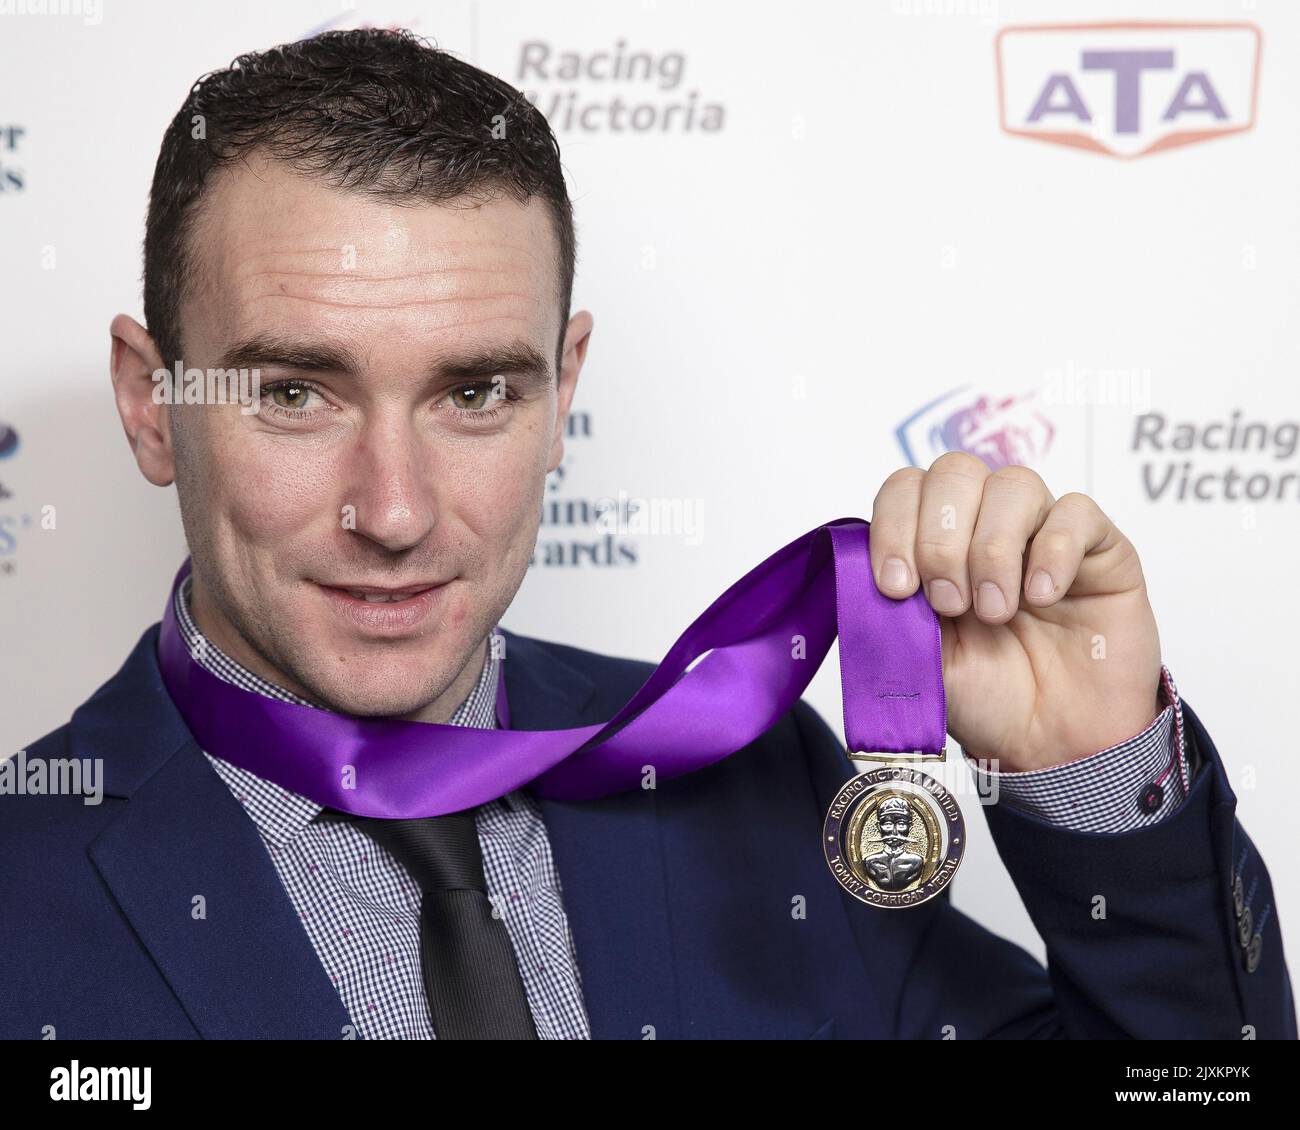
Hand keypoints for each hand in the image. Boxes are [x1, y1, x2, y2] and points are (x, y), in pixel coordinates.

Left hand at [868, 453, 1162, 770]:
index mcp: (933, 541)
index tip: (896, 587)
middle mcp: (984, 524)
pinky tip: (1042, 596)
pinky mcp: (1099, 547)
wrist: (1052, 741)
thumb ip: (892, 609)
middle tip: (949, 603)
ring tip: (995, 611)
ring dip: (993, 550)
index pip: (905, 488)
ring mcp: (1042, 530)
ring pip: (1013, 484)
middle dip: (941, 538)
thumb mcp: (920, 657)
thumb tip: (863, 572)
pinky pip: (1075, 512)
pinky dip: (1052, 551)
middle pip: (955, 471)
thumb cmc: (987, 694)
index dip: (894, 526)